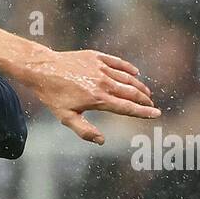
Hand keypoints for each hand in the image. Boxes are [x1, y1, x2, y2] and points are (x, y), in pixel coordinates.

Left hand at [26, 49, 159, 144]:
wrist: (43, 69)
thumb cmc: (53, 95)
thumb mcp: (66, 117)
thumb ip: (84, 130)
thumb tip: (102, 141)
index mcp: (98, 99)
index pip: (126, 107)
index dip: (143, 111)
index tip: (156, 114)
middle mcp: (103, 83)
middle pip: (131, 92)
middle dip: (144, 100)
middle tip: (151, 105)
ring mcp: (101, 68)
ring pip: (127, 78)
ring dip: (139, 86)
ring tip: (146, 92)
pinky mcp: (97, 57)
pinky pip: (118, 63)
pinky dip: (129, 69)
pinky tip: (135, 73)